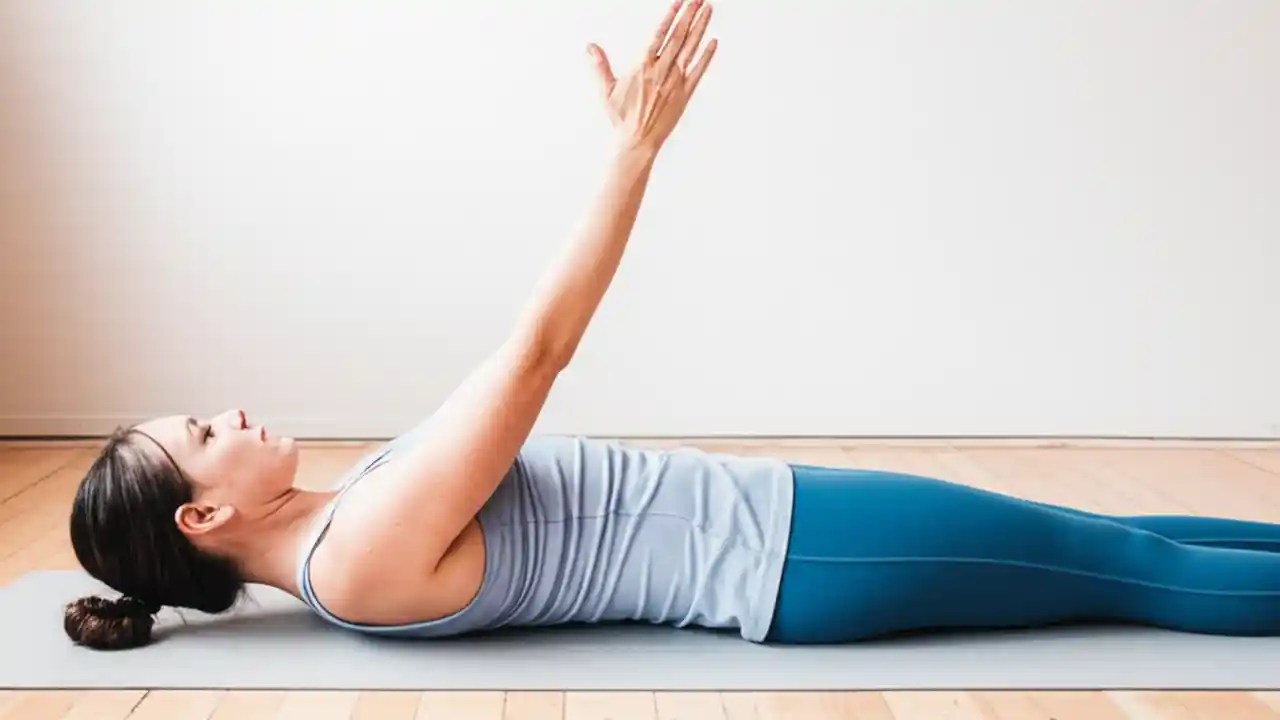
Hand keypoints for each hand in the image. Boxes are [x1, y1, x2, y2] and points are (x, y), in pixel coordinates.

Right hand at [586, 0, 717, 155]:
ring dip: (700, 28)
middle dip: (689, 15)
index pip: (659, 34)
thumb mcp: (606, 90)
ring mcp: (675, 82)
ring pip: (690, 49)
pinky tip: (713, 42)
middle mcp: (661, 71)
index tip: (678, 1)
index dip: (670, 16)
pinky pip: (698, 71)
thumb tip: (590, 47)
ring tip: (707, 10)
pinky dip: (706, 56)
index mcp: (643, 67)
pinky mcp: (685, 94)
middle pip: (678, 36)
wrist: (637, 141)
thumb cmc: (622, 118)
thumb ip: (600, 65)